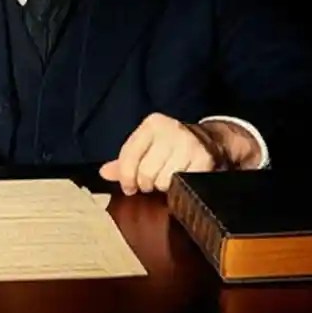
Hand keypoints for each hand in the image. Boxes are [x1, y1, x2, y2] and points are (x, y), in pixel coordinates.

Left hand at [98, 113, 228, 194]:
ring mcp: (188, 144)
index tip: (129, 187)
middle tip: (151, 184)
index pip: (129, 157)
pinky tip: (179, 181)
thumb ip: (124, 161)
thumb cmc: (169, 146)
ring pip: (163, 181)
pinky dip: (178, 188)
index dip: (126, 177)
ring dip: (162, 187)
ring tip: (166, 180)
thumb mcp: (146, 146)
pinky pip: (181, 184)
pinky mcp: (203, 159)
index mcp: (152, 124)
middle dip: (145, 184)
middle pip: (145, 173)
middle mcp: (171, 130)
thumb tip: (103, 172)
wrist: (207, 141)